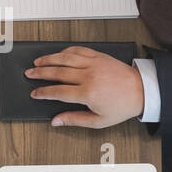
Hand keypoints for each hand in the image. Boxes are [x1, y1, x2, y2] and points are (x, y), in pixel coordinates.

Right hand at [24, 45, 144, 127]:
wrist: (141, 90)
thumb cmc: (122, 106)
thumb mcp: (98, 120)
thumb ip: (74, 119)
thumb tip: (57, 121)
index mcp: (88, 93)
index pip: (58, 92)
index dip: (43, 93)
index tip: (35, 93)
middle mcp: (89, 76)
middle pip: (57, 72)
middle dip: (40, 73)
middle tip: (30, 74)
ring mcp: (94, 63)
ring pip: (65, 58)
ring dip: (49, 59)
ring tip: (38, 62)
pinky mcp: (99, 56)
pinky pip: (78, 50)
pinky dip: (65, 51)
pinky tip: (58, 54)